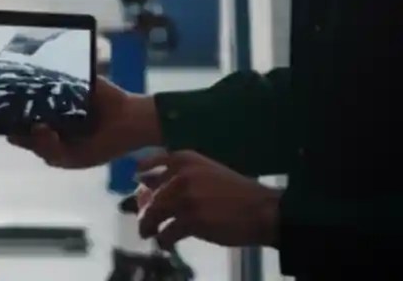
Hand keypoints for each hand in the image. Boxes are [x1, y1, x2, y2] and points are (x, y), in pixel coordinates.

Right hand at [6, 76, 159, 168]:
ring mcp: (65, 151)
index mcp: (54, 121)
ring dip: (33, 140)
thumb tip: (34, 66)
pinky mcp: (76, 160)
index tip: (0, 111)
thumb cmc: (106, 98)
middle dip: (16, 132)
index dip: (12, 119)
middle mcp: (56, 138)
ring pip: (39, 150)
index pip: (26, 123)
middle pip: (27, 140)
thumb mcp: (77, 85)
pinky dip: (49, 145)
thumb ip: (57, 79)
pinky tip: (48, 131)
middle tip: (7, 123)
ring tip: (36, 126)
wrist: (131, 114)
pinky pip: (55, 157)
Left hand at [135, 150, 280, 250]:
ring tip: (150, 234)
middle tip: (146, 222)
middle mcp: (181, 175)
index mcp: (184, 158)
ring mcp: (185, 198)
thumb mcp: (205, 171)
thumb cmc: (234, 192)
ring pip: (152, 215)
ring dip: (147, 227)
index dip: (140, 181)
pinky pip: (165, 233)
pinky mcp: (191, 221)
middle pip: (147, 195)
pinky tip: (167, 243)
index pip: (146, 166)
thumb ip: (178, 175)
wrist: (262, 210)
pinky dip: (163, 241)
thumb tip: (145, 186)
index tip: (140, 191)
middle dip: (144, 211)